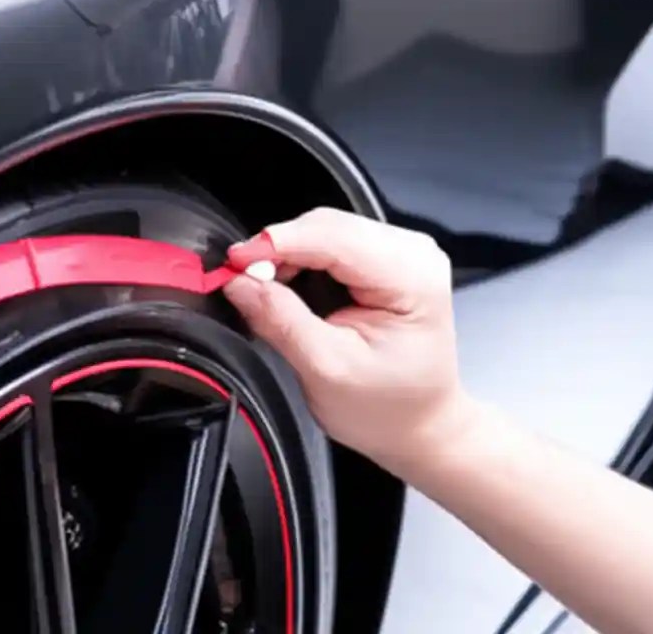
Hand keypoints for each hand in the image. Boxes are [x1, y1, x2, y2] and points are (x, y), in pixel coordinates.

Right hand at [223, 207, 469, 463]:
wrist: (418, 425)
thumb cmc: (387, 407)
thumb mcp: (327, 370)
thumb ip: (282, 322)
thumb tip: (239, 283)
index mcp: (412, 276)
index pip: (334, 238)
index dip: (277, 244)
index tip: (234, 263)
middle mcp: (413, 253)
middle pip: (328, 226)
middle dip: (277, 248)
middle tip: (240, 280)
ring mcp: (401, 251)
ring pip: (324, 229)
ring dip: (286, 254)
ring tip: (262, 288)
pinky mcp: (384, 258)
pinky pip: (330, 242)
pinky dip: (299, 259)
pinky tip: (286, 284)